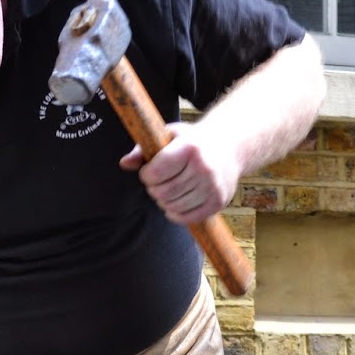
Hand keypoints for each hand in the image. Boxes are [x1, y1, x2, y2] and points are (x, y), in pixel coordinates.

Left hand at [119, 120, 243, 224]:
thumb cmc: (193, 141)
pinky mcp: (218, 202)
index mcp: (190, 148)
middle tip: (158, 183)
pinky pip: (187, 218)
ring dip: (164, 202)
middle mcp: (204, 168)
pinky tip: (175, 203)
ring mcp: (213, 187)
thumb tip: (124, 164)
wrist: (230, 147)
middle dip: (153, 189)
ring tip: (167, 191)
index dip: (145, 175)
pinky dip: (175, 214)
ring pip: (173, 206)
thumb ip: (143, 150)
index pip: (154, 174)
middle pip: (162, 193)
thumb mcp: (169, 136)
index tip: (149, 171)